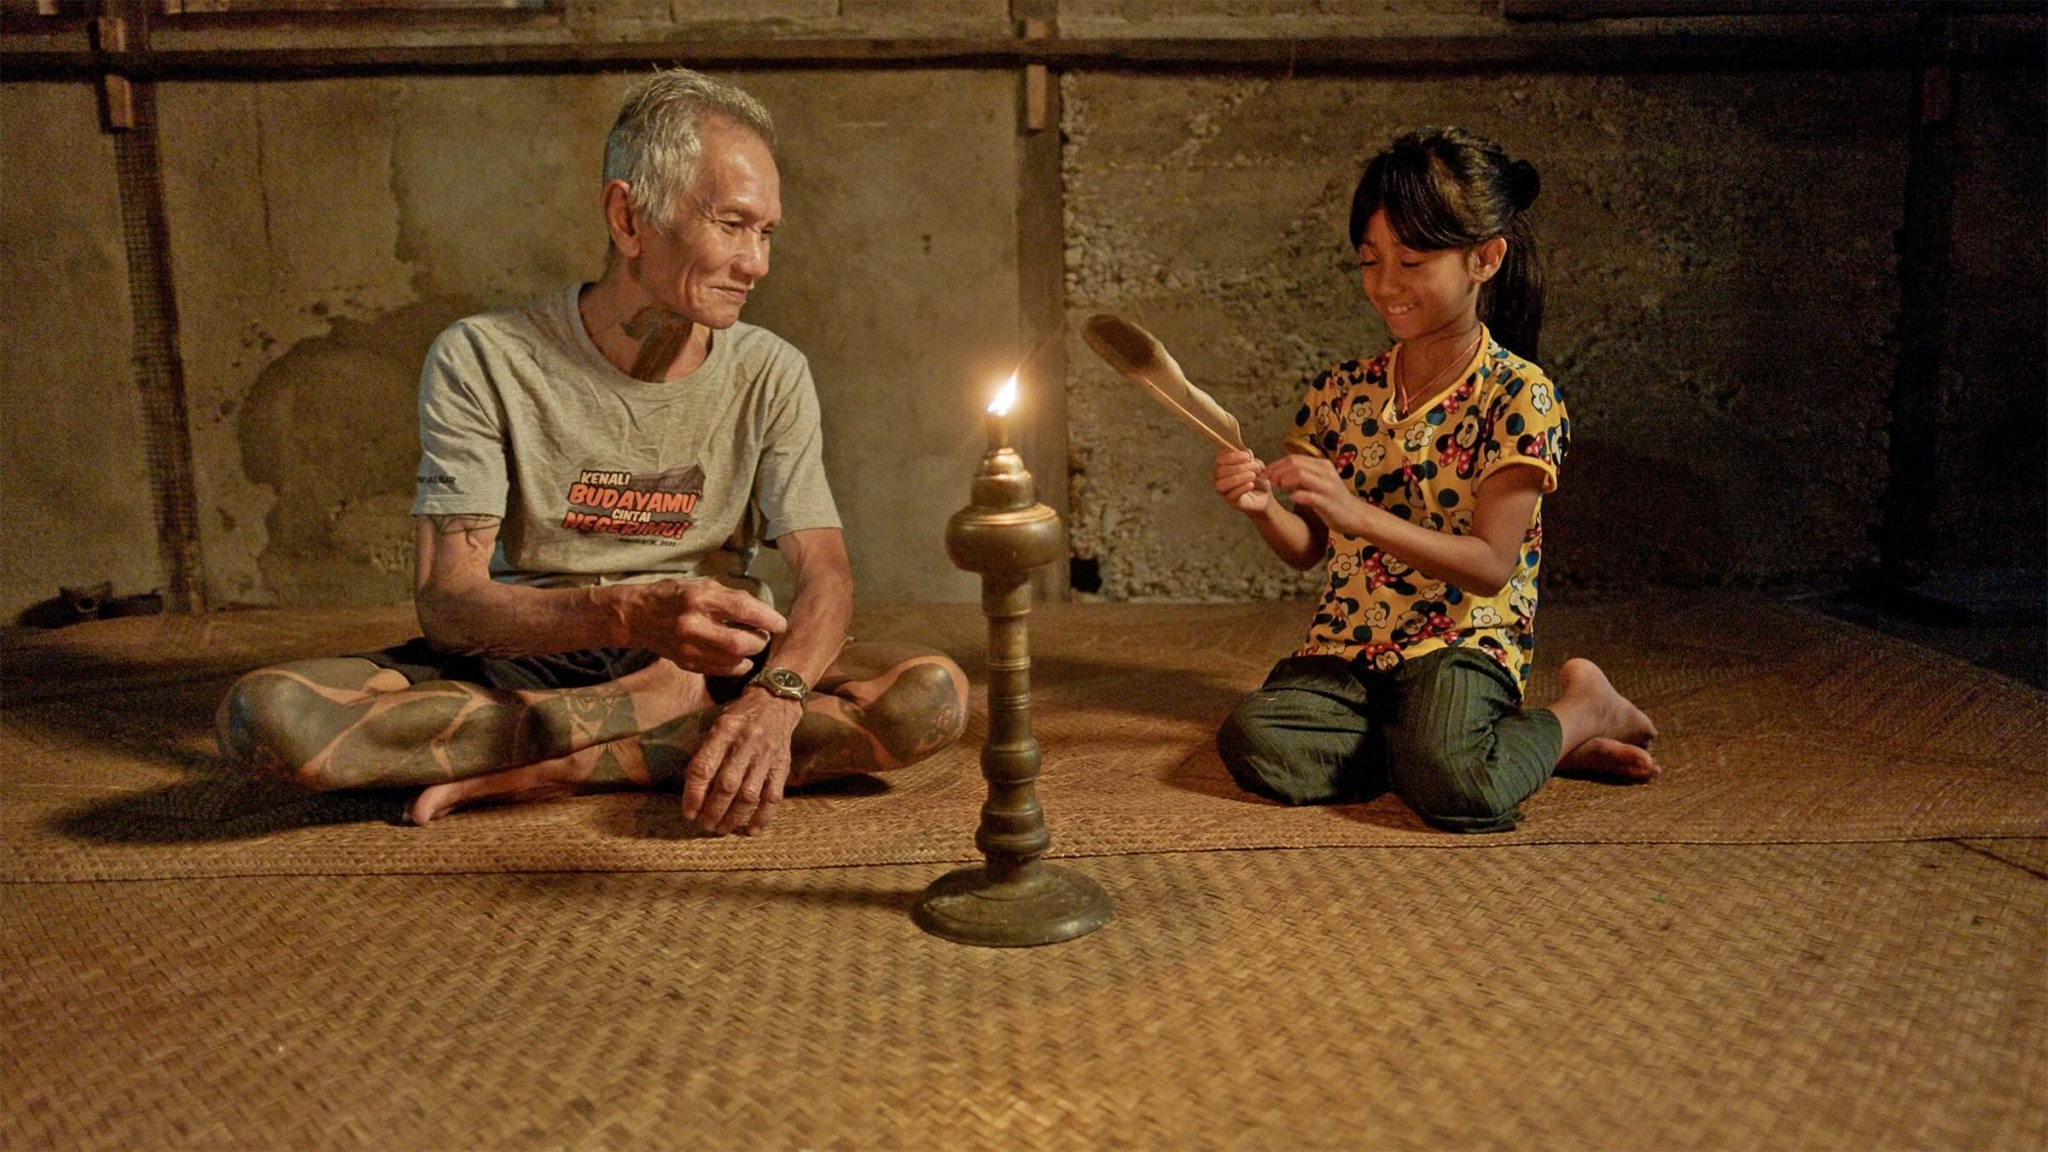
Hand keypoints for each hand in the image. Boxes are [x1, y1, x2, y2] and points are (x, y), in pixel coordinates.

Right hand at [623, 579, 786, 676]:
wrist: (637, 616)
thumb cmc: (674, 595)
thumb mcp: (702, 585)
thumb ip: (731, 598)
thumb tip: (762, 612)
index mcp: (699, 598)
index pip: (742, 609)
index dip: (767, 618)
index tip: (781, 624)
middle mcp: (693, 625)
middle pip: (739, 643)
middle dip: (759, 641)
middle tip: (764, 635)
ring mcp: (688, 647)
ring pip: (732, 661)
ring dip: (749, 655)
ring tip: (751, 644)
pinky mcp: (686, 663)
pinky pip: (721, 670)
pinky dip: (736, 666)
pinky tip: (738, 657)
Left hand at [682, 688, 802, 833]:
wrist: (777, 702)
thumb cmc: (740, 716)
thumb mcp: (717, 725)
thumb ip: (706, 753)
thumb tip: (692, 790)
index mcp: (724, 731)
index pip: (704, 768)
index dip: (693, 794)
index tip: (689, 813)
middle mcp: (746, 744)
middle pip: (727, 785)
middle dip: (713, 810)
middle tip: (705, 825)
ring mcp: (766, 756)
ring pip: (749, 795)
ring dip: (733, 817)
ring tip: (721, 829)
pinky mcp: (782, 766)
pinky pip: (773, 796)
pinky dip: (762, 816)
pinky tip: (751, 830)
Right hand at [1213, 448, 1272, 514]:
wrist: (1265, 496)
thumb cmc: (1258, 479)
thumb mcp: (1256, 465)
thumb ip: (1250, 459)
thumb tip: (1247, 452)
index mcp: (1224, 465)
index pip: (1220, 458)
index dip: (1232, 456)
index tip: (1248, 456)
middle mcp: (1220, 478)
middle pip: (1220, 471)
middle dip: (1239, 467)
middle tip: (1255, 467)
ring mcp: (1224, 490)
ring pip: (1222, 484)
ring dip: (1238, 478)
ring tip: (1253, 476)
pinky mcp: (1231, 501)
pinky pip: (1231, 495)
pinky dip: (1241, 488)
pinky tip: (1251, 485)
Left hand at [1263, 454, 1367, 535]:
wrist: (1355, 515)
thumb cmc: (1333, 500)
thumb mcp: (1318, 482)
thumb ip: (1302, 476)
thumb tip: (1279, 472)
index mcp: (1321, 465)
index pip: (1293, 458)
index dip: (1275, 465)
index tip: (1265, 474)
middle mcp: (1325, 472)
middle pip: (1294, 463)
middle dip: (1276, 471)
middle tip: (1270, 482)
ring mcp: (1327, 486)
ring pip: (1300, 475)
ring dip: (1284, 480)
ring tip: (1280, 488)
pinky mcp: (1328, 502)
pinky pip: (1308, 496)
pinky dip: (1296, 496)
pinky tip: (1292, 498)